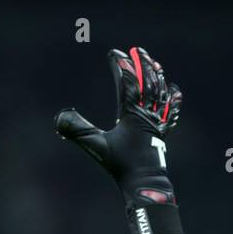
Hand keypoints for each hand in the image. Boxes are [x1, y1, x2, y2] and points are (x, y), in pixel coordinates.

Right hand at [55, 48, 189, 233]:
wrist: (145, 183)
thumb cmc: (120, 166)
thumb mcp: (95, 146)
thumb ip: (77, 131)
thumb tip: (59, 117)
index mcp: (132, 113)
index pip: (128, 82)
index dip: (121, 65)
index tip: (113, 53)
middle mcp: (148, 114)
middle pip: (148, 82)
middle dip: (142, 64)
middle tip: (138, 49)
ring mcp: (158, 123)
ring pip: (160, 93)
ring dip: (157, 77)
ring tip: (154, 63)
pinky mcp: (163, 133)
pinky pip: (171, 111)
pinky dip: (172, 99)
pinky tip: (173, 90)